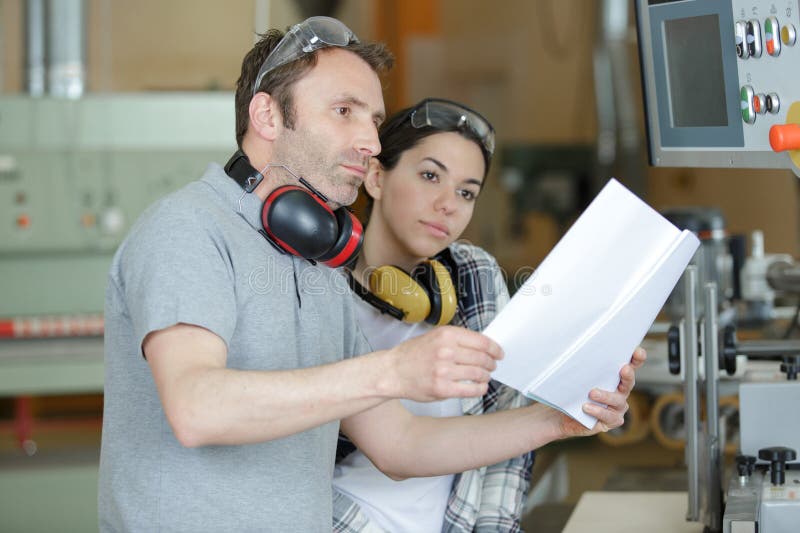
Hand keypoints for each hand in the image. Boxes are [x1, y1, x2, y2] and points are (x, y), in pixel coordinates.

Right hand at [383, 326, 502, 401]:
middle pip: (482, 358)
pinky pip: (470, 389)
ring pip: (478, 373)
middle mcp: (446, 351)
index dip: (494, 348)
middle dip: (491, 363)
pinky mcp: (442, 388)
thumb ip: (455, 340)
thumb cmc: (411, 355)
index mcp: (446, 335)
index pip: (481, 341)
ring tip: (485, 377)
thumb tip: (480, 345)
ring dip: (486, 376)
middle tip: (492, 366)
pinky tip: (480, 387)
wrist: (392, 372)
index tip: (498, 353)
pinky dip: (479, 389)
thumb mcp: (433, 336)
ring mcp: (444, 371)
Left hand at [557, 346, 646, 437]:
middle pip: (629, 382)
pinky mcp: (611, 421)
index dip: (636, 358)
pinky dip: (598, 411)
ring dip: (606, 395)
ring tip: (592, 393)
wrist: (562, 415)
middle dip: (628, 374)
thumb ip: (580, 365)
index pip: (630, 365)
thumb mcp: (574, 375)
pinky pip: (609, 416)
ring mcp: (617, 407)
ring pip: (618, 400)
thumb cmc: (571, 391)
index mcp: (614, 377)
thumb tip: (571, 346)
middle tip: (624, 368)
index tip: (638, 351)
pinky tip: (587, 407)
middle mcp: (620, 391)